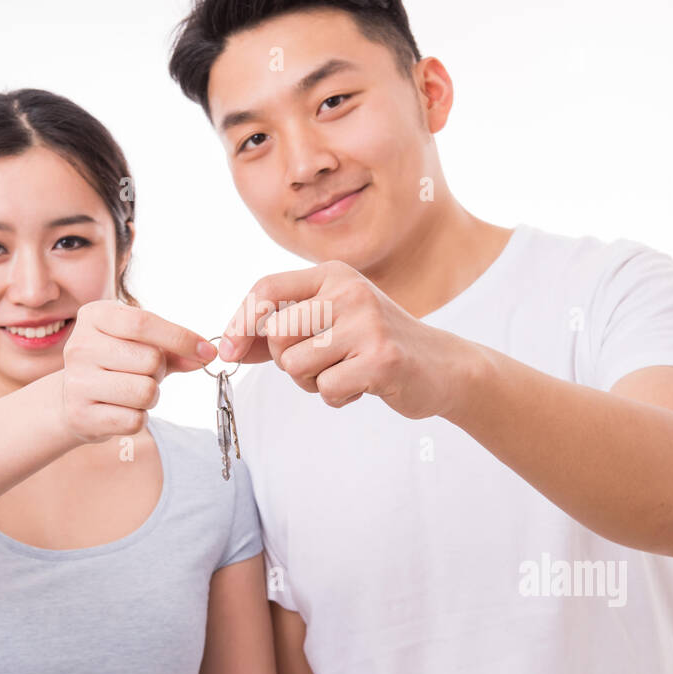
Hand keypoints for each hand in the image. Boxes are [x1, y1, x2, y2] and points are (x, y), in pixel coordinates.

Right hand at [61, 300, 216, 442]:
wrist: (73, 396)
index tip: (206, 351)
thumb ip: (174, 347)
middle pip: (150, 360)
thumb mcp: (140, 344)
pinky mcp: (80, 415)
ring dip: (151, 396)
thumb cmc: (114, 363)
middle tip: (144, 373)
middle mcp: (80, 346)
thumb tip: (206, 355)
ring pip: (145, 391)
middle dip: (160, 371)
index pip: (143, 323)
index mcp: (95, 317)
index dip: (181, 338)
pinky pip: (134, 420)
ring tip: (134, 391)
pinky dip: (139, 418)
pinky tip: (123, 409)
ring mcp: (77, 382)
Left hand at [218, 261, 472, 419]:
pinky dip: (336, 397)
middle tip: (318, 366)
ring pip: (297, 366)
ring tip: (343, 374)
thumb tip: (229, 346)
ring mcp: (368, 323)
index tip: (229, 351)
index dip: (241, 321)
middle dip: (287, 362)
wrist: (443, 366)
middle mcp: (350, 291)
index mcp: (334, 275)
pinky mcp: (382, 358)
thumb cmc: (376, 345)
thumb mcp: (331, 325)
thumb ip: (282, 332)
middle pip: (278, 334)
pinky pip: (326, 389)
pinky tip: (362, 387)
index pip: (267, 288)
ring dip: (311, 383)